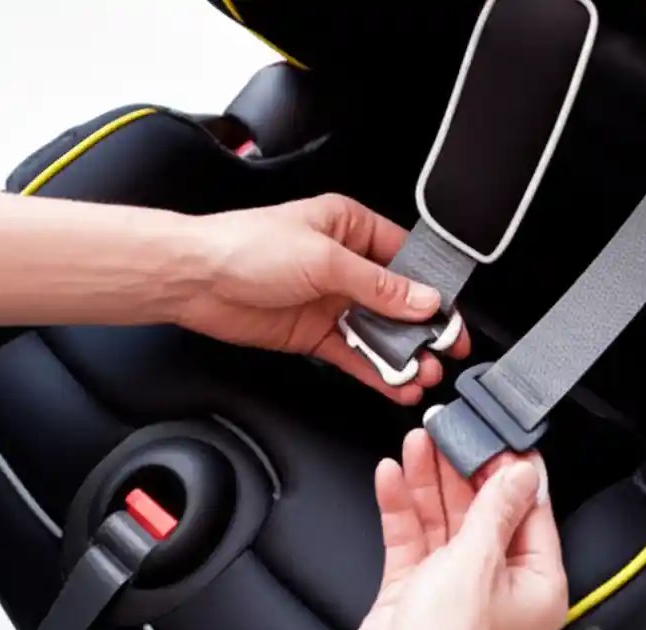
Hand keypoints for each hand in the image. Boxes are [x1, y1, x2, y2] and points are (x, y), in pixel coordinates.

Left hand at [176, 194, 470, 404]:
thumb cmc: (245, 247)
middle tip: (446, 352)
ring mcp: (330, 301)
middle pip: (397, 300)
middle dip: (422, 329)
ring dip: (402, 355)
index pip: (405, 259)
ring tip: (423, 376)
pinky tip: (395, 386)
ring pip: (378, 332)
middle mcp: (344, 264)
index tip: (452, 314)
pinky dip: (375, 371)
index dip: (431, 287)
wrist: (194, 280)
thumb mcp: (324, 260)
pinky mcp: (314, 333)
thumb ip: (378, 286)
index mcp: (349, 227)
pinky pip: (354, 354)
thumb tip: (423, 300)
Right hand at [318, 430, 568, 629]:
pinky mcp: (416, 592)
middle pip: (484, 512)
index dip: (513, 472)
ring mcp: (455, 590)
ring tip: (418, 440)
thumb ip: (495, 510)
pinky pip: (413, 539)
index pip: (532, 513)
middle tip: (449, 430)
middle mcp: (499, 587)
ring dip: (430, 480)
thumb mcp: (477, 564)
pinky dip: (402, 507)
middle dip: (463, 469)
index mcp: (536, 585)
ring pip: (445, 521)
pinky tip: (393, 476)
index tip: (498, 436)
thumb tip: (521, 473)